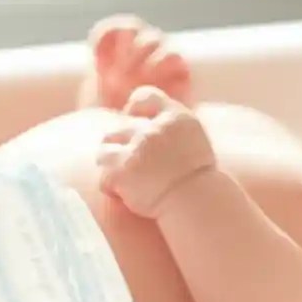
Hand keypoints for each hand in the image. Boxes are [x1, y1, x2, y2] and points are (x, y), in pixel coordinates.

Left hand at [96, 86, 216, 217]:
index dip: (134, 109)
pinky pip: (103, 178)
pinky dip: (111, 188)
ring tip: (126, 179)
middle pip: (119, 127)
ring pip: (104, 148)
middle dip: (121, 145)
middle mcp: (154, 129)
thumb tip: (141, 120)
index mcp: (175, 117)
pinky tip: (126, 196)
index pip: (144, 96)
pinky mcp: (122, 172)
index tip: (135, 125)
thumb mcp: (192, 140)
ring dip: (111, 163)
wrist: (198, 205)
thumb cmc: (197, 180)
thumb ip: (169, 127)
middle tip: (132, 165)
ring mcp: (136, 150)